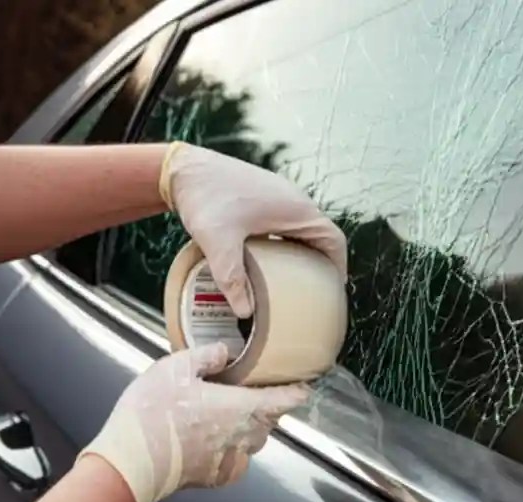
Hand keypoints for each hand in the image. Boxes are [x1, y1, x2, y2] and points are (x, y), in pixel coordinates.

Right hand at [80, 343, 308, 501]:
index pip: (285, 401)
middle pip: (269, 421)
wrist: (129, 464)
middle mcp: (244, 438)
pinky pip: (235, 460)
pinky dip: (230, 448)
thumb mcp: (175, 369)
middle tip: (250, 392)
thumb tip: (225, 350)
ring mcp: (232, 461)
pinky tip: (209, 439)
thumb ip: (206, 356)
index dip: (296, 391)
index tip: (303, 385)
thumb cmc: (152, 415)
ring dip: (246, 428)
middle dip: (265, 407)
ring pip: (253, 441)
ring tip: (225, 413)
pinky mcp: (216, 478)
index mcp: (242, 409)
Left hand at [159, 142, 347, 317]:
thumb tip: (245, 312)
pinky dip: (288, 243)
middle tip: (315, 293)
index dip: (339, 268)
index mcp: (296, 209)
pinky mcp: (264, 197)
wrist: (183, 168)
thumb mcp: (218, 242)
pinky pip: (288, 223)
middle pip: (322, 236)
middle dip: (322, 265)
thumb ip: (232, 278)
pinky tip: (271, 261)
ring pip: (304, 230)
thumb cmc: (205, 196)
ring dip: (305, 253)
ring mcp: (280, 196)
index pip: (334, 241)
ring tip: (296, 281)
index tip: (334, 291)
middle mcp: (294, 200)